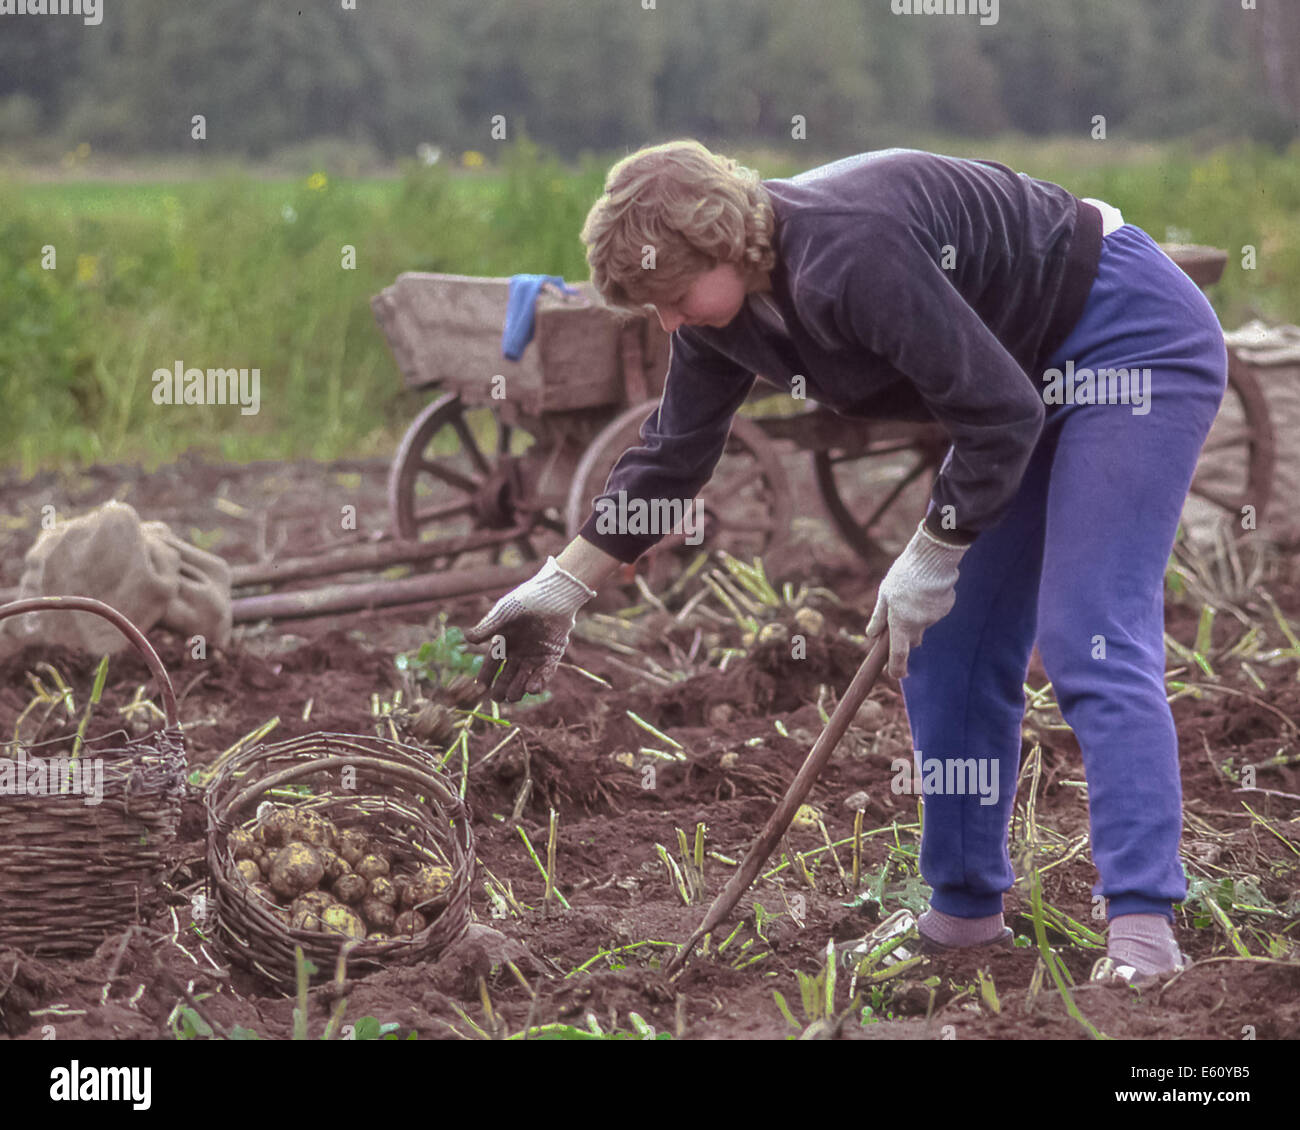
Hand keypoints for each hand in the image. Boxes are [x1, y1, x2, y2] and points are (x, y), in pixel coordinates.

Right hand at [463, 556, 596, 701]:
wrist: (553, 595)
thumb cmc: (525, 601)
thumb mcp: (503, 613)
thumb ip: (488, 627)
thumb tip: (468, 638)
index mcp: (503, 643)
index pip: (491, 664)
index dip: (485, 676)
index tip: (480, 689)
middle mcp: (518, 652)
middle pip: (506, 677)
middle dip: (501, 690)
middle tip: (498, 698)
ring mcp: (535, 656)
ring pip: (524, 680)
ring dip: (519, 690)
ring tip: (513, 696)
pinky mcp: (552, 656)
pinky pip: (545, 674)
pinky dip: (539, 682)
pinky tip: (532, 689)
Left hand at [865, 520, 969, 678]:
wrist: (932, 560)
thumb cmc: (903, 576)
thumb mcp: (885, 595)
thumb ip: (879, 617)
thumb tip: (872, 635)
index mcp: (901, 624)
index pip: (898, 655)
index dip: (897, 668)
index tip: (896, 675)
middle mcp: (919, 626)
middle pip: (911, 639)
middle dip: (905, 633)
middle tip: (899, 613)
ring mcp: (934, 618)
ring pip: (923, 623)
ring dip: (917, 614)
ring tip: (914, 591)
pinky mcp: (945, 607)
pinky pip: (934, 611)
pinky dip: (929, 605)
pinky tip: (927, 588)